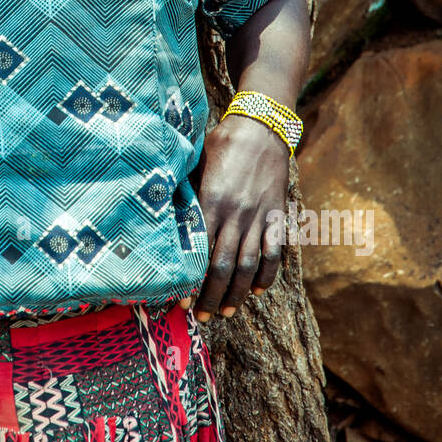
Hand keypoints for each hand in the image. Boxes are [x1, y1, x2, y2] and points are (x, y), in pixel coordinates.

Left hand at [188, 112, 289, 321]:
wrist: (262, 126)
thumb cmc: (222, 142)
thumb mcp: (196, 163)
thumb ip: (185, 192)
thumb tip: (163, 216)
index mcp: (212, 201)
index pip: (199, 251)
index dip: (190, 280)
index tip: (181, 300)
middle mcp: (236, 214)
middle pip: (223, 266)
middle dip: (210, 295)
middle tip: (201, 316)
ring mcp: (259, 216)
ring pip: (248, 265)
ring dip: (236, 293)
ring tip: (224, 311)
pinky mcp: (278, 214)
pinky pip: (274, 252)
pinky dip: (267, 274)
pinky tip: (257, 289)